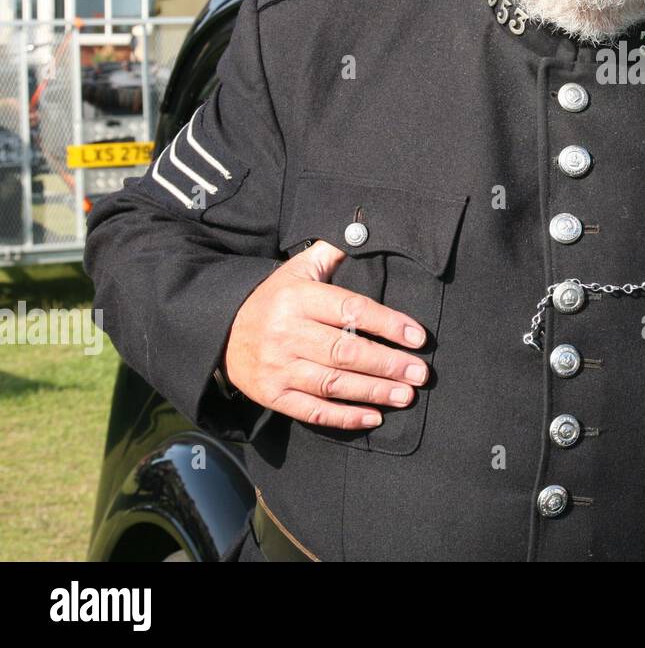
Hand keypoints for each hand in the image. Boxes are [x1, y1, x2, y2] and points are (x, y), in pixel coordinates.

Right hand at [223, 240, 428, 429]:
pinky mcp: (271, 395)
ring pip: (333, 383)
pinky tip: (374, 417)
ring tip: (406, 395)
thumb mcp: (299, 268)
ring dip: (373, 391)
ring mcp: (278, 367)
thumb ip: (332, 252)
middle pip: (346, 352)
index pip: (351, 310)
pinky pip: (312, 410)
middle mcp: (287, 333)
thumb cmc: (275, 298)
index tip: (418, 337)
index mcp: (298, 298)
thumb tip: (365, 229)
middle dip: (388, 364)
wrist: (221, 330)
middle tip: (420, 373)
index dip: (388, 324)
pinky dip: (344, 417)